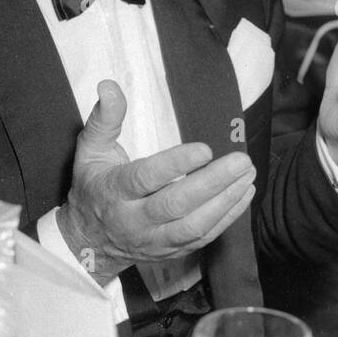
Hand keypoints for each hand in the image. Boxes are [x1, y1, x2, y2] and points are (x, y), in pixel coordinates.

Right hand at [57, 80, 257, 282]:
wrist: (89, 241)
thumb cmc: (93, 186)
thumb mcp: (89, 150)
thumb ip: (104, 119)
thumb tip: (110, 86)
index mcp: (114, 192)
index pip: (146, 179)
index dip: (176, 164)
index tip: (205, 149)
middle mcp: (134, 220)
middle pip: (176, 205)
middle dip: (212, 183)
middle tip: (242, 160)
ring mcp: (154, 240)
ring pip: (194, 226)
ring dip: (226, 201)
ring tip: (248, 174)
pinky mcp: (171, 251)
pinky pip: (203, 238)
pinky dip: (228, 217)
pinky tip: (244, 193)